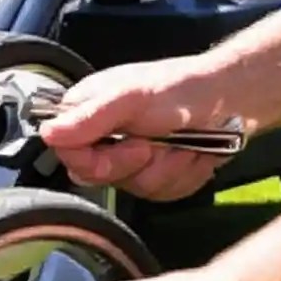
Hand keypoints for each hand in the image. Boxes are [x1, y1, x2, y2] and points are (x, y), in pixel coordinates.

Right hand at [40, 58, 241, 200]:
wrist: (233, 99)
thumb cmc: (181, 88)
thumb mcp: (133, 96)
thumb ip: (91, 116)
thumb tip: (47, 134)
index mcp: (89, 111)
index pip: (68, 153)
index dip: (96, 160)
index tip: (133, 146)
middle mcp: (105, 137)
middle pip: (101, 177)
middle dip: (140, 163)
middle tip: (159, 140)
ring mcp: (132, 159)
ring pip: (137, 188)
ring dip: (169, 167)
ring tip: (185, 142)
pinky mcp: (158, 175)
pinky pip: (164, 193)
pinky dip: (186, 174)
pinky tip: (195, 152)